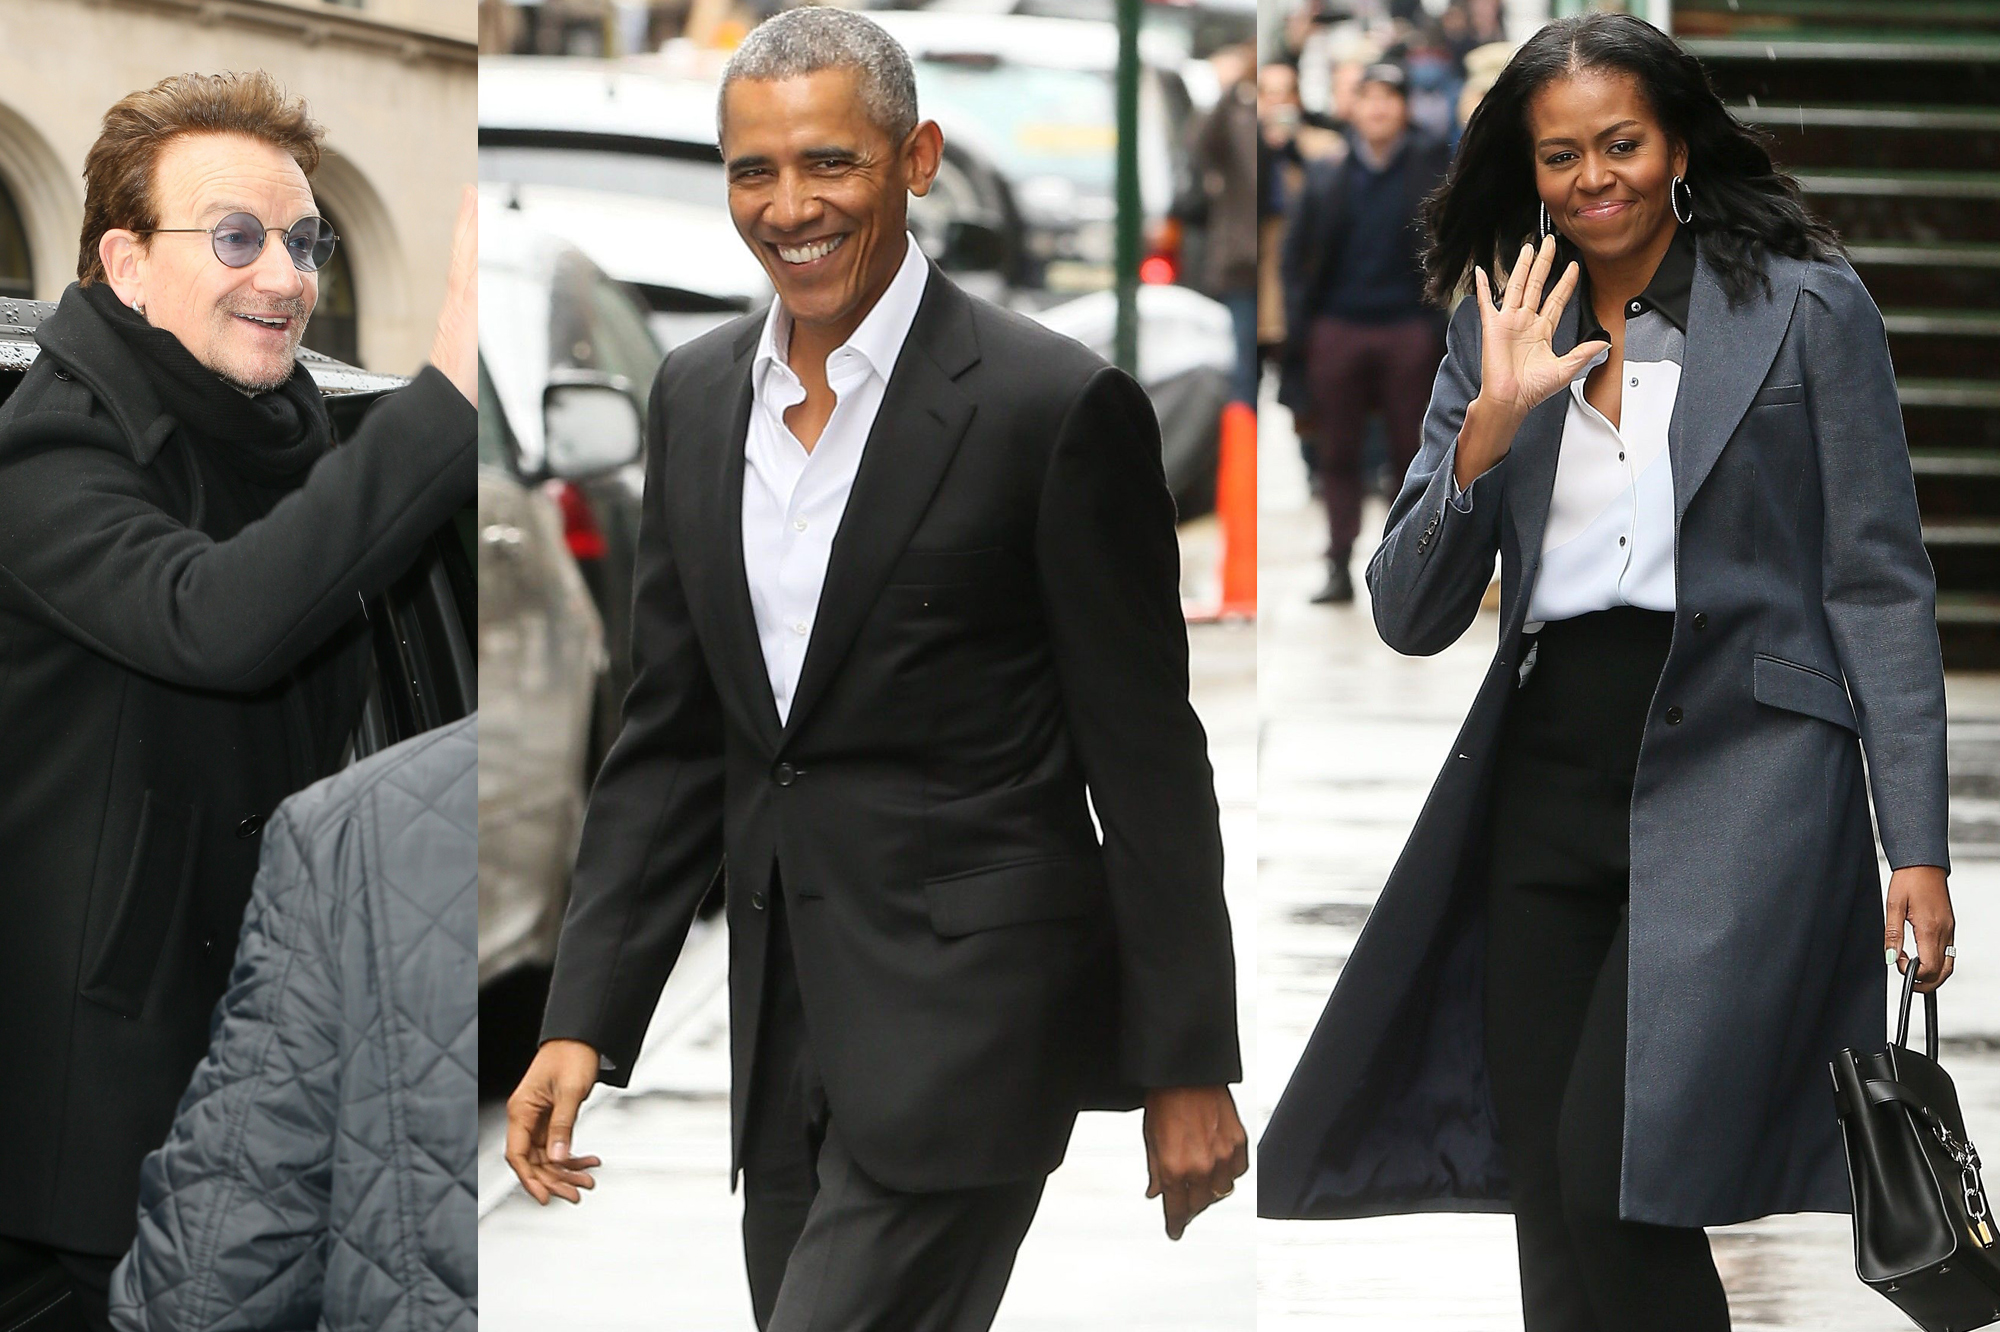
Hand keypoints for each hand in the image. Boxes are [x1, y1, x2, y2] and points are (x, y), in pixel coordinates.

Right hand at [428, 184, 475, 403]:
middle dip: (466, 225)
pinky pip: (464, 269)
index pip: (463, 272)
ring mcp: (459, 308)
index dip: (466, 244)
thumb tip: (486, 360)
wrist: (440, 408)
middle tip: (470, 194)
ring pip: (463, 258)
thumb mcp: (470, 370)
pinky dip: (465, 244)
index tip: (470, 216)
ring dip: (467, 228)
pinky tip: (471, 221)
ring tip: (471, 198)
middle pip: (461, 257)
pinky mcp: (462, 311)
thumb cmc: (456, 394)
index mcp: (460, 318)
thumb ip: (476, 356)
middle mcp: (458, 309)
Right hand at [504, 1038, 603, 1203]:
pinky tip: (588, 1161)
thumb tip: (558, 1158)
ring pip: (548, 1156)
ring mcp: (538, 1118)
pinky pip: (557, 1145)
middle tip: (574, 1193)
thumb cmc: (571, 1055)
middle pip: (534, 1160)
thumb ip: (563, 1126)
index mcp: (521, 1110)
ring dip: (567, 1170)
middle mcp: (526, 1116)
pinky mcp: (551, 1117)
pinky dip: (572, 1155)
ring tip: (587, 1181)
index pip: (518, 1155)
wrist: (582, 1037)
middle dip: (555, 1179)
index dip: (530, 1179)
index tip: (544, 1196)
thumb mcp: (570, 1093)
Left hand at [1142, 1085, 1247, 1240]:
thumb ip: (1155, 1171)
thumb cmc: (1164, 1099)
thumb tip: (1156, 1192)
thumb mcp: (1151, 1139)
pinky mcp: (1238, 1142)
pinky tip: (1219, 1169)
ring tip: (1201, 1186)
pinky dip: (1229, 1174)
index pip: (1176, 1210)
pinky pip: (1238, 1171)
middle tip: (1185, 1206)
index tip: (1174, 1231)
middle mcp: (1200, 1167)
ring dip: (1210, 1193)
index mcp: (1174, 1169)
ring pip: (1221, 1191)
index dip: (1175, 1224)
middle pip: (1199, 1204)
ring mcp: (1222, 1155)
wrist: (1185, 1072)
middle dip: (1190, 1208)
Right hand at [1457, 235, 1608, 483]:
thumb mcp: (1566, 369)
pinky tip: (1481, 272)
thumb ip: (1584, 353)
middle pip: (1538, 285)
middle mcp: (1526, 322)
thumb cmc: (1533, 389)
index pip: (1557, 299)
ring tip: (1528, 248)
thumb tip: (1606, 343)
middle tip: (1550, 243)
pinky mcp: (1493, 326)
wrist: (1510, 400)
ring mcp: (1509, 322)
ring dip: (1522, 267)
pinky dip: (1483, 287)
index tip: (1574, 266)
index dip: (1566, 283)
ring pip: (1518, 287)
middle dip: (1545, 264)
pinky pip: (1486, 302)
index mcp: (1543, 330)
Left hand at [1887, 864, 1955, 991]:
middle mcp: (1945, 932)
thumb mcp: (1893, 906)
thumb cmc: (1908, 881)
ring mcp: (1950, 930)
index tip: (1897, 963)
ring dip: (1933, 975)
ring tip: (1913, 972)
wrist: (1924, 864)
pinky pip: (1949, 952)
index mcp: (1930, 929)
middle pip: (1943, 972)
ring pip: (1949, 964)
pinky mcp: (1950, 926)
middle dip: (1926, 983)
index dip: (1913, 973)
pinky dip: (1938, 962)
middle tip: (1907, 979)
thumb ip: (1892, 935)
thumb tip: (1890, 957)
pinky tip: (1923, 959)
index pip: (1929, 967)